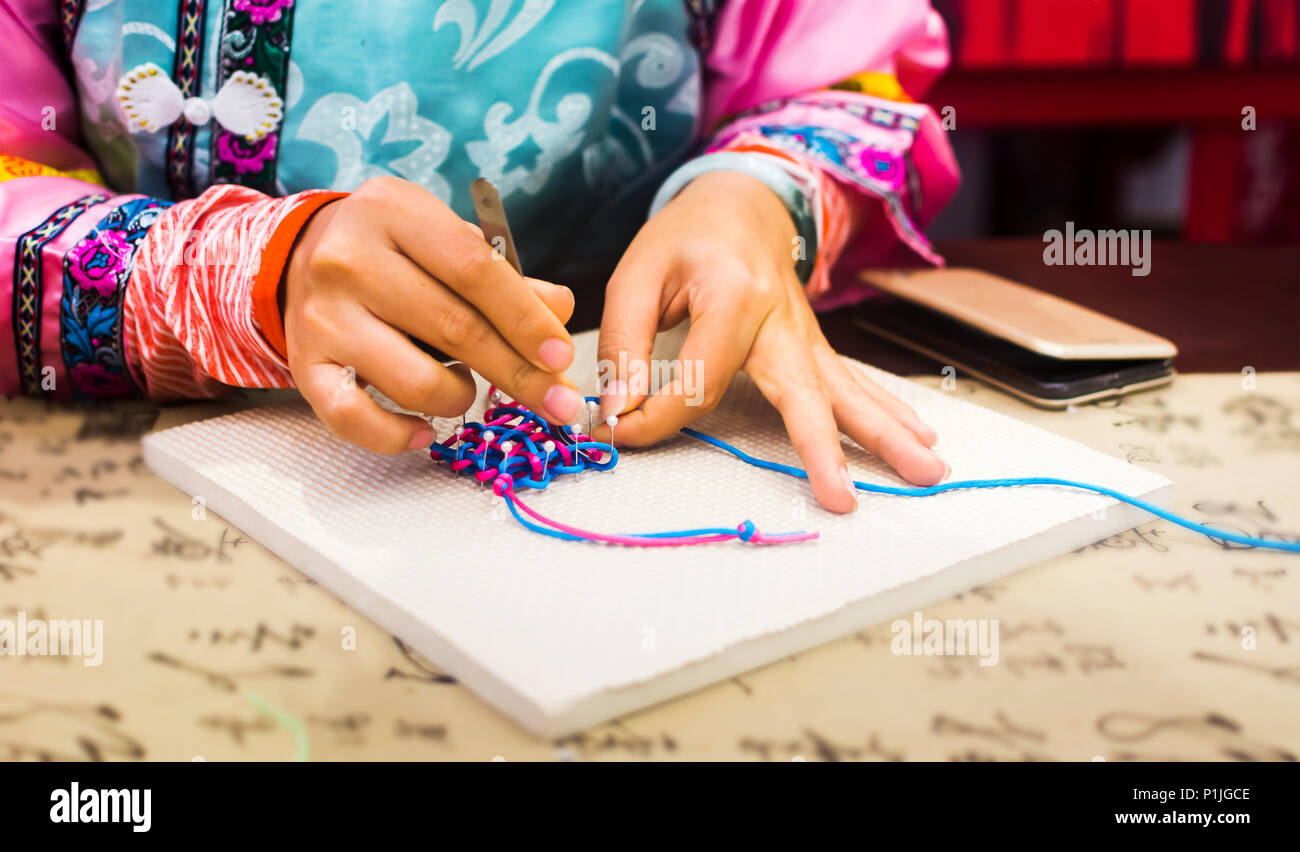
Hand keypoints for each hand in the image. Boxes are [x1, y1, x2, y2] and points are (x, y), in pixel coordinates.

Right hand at [283, 177, 584, 453]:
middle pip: (454, 329)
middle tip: (558, 403)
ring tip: (469, 390)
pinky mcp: (304, 365)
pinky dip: (398, 436)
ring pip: (414, 381)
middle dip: (518, 374)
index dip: (526, 320)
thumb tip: (559, 311)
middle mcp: (349, 261)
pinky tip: (427, 431)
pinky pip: (355, 419)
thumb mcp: (444, 240)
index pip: (475, 271)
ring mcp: (321, 316)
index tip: (561, 357)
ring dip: (460, 398)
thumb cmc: (392, 250)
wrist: (299, 257)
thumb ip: (503, 278)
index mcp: (394, 213)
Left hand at [595, 170, 945, 512]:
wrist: (739, 201)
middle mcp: (781, 319)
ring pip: (846, 390)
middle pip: (806, 392)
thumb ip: (626, 345)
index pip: (702, 381)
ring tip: (928, 470)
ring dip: (887, 435)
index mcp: (733, 297)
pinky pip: (851, 382)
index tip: (624, 432)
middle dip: (827, 450)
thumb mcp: (636, 276)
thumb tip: (622, 412)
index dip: (659, 416)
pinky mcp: (814, 345)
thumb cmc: (685, 239)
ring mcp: (806, 333)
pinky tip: (919, 435)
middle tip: (848, 499)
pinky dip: (887, 411)